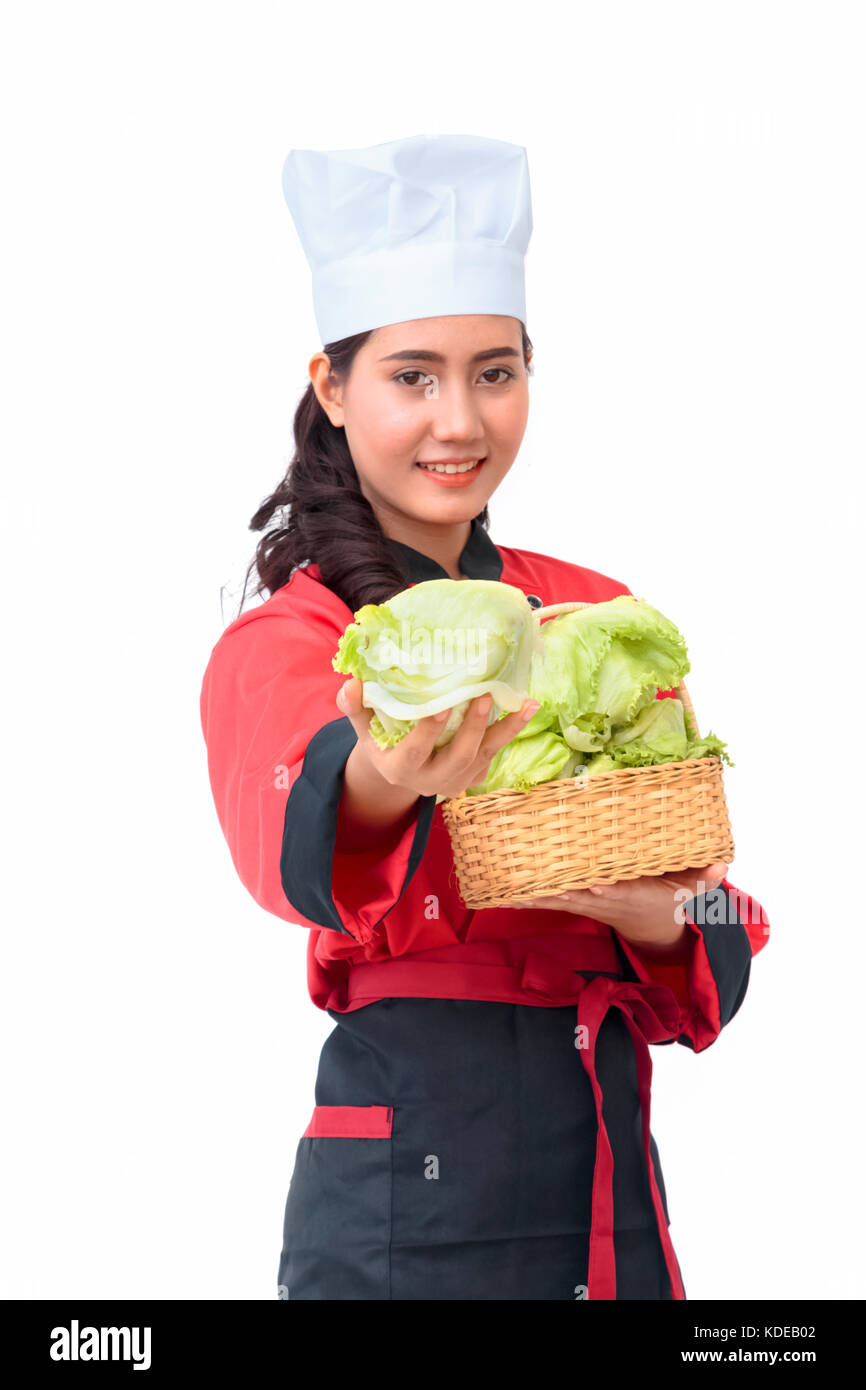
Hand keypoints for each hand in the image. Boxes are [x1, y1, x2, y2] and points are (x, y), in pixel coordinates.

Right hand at [336, 676, 539, 801]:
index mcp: (400, 768)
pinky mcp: (472, 777)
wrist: (398, 774)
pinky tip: (524, 709)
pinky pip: (493, 755)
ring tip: (526, 703)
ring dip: (506, 729)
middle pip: (458, 755)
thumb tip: (351, 683)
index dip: (430, 729)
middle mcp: (430, 780)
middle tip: (484, 695)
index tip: (444, 704)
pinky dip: (510, 732)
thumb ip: (355, 708)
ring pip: (484, 756)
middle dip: (474, 726)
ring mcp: (455, 781)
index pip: (416, 750)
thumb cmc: (381, 743)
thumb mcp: (364, 729)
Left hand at [512, 862, 729, 960]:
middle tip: (528, 881)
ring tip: (503, 885)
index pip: (619, 892)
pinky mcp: (576, 901)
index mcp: (633, 896)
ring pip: (555, 897)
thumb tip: (722, 865)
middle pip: (576, 895)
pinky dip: (526, 894)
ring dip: (531, 893)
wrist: (654, 928)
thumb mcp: (692, 892)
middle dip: (553, 889)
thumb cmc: (671, 901)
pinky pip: (548, 898)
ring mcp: (588, 902)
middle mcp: (605, 900)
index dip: (607, 889)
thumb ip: (704, 878)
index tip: (594, 884)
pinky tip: (502, 888)